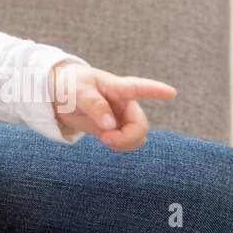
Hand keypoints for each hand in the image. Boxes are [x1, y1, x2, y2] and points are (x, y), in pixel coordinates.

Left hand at [51, 62, 176, 151]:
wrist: (61, 94)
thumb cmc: (71, 85)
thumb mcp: (78, 91)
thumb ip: (95, 106)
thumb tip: (110, 126)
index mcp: (118, 87)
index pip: (139, 88)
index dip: (155, 90)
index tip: (171, 92)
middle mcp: (125, 103)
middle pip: (140, 125)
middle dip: (127, 137)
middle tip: (104, 139)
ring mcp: (123, 117)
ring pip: (138, 136)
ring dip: (124, 143)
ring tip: (103, 139)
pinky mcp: (117, 128)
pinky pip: (129, 143)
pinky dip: (120, 146)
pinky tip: (107, 140)